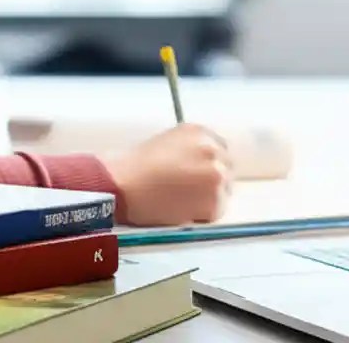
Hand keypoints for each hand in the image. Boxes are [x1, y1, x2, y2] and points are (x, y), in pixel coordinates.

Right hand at [101, 123, 233, 225]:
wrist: (122, 185)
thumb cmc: (134, 165)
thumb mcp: (166, 142)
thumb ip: (190, 148)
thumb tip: (202, 163)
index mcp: (200, 132)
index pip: (220, 149)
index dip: (208, 164)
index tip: (198, 175)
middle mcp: (213, 150)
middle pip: (226, 169)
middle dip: (211, 181)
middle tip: (189, 193)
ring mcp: (216, 175)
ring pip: (223, 190)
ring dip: (208, 198)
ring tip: (181, 202)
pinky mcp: (214, 201)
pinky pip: (216, 210)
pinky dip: (202, 214)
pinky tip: (180, 211)